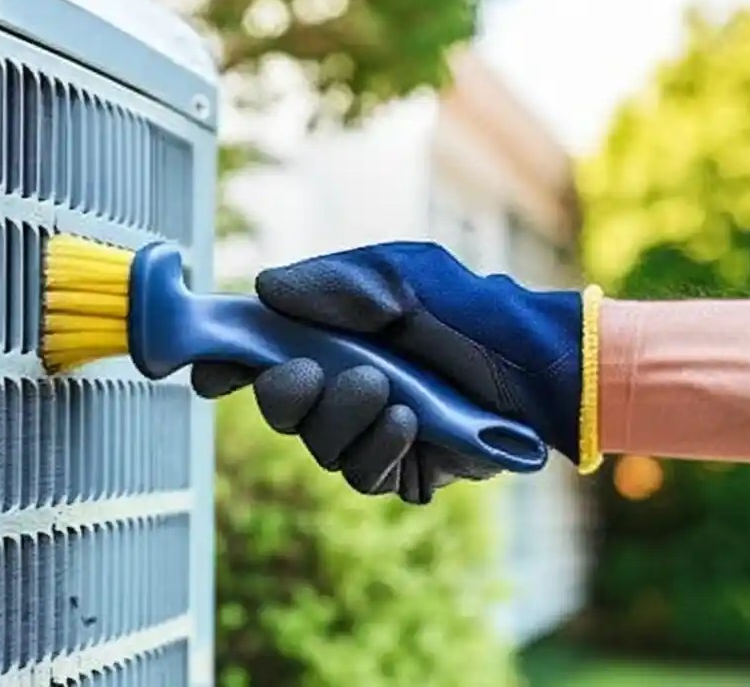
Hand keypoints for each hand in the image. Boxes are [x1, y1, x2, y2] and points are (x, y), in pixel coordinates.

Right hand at [193, 242, 582, 503]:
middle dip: (286, 393)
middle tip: (312, 372)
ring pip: (316, 445)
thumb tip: (263, 289)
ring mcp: (368, 431)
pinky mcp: (400, 471)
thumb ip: (330, 283)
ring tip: (388, 390)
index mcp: (330, 337)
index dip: (225, 364)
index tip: (210, 371)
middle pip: (277, 406)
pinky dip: (378, 447)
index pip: (258, 353)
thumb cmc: (471, 312)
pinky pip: (362, 474)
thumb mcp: (400, 277)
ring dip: (343, 416)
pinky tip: (408, 420)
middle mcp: (341, 385)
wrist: (539, 365)